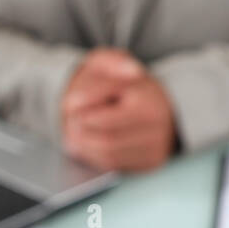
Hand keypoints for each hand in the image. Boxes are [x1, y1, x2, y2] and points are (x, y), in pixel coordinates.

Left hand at [61, 49, 176, 170]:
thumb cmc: (121, 80)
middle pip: (104, 140)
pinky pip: (116, 165)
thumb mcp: (110, 61)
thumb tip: (129, 71)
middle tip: (72, 121)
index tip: (71, 104)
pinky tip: (92, 141)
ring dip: (86, 146)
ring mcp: (156, 146)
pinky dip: (97, 156)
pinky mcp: (151, 162)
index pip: (99, 117)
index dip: (77, 113)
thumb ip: (112, 61)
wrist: (149, 99)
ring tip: (79, 130)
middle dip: (81, 133)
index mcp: (147, 98)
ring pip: (109, 155)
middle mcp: (157, 125)